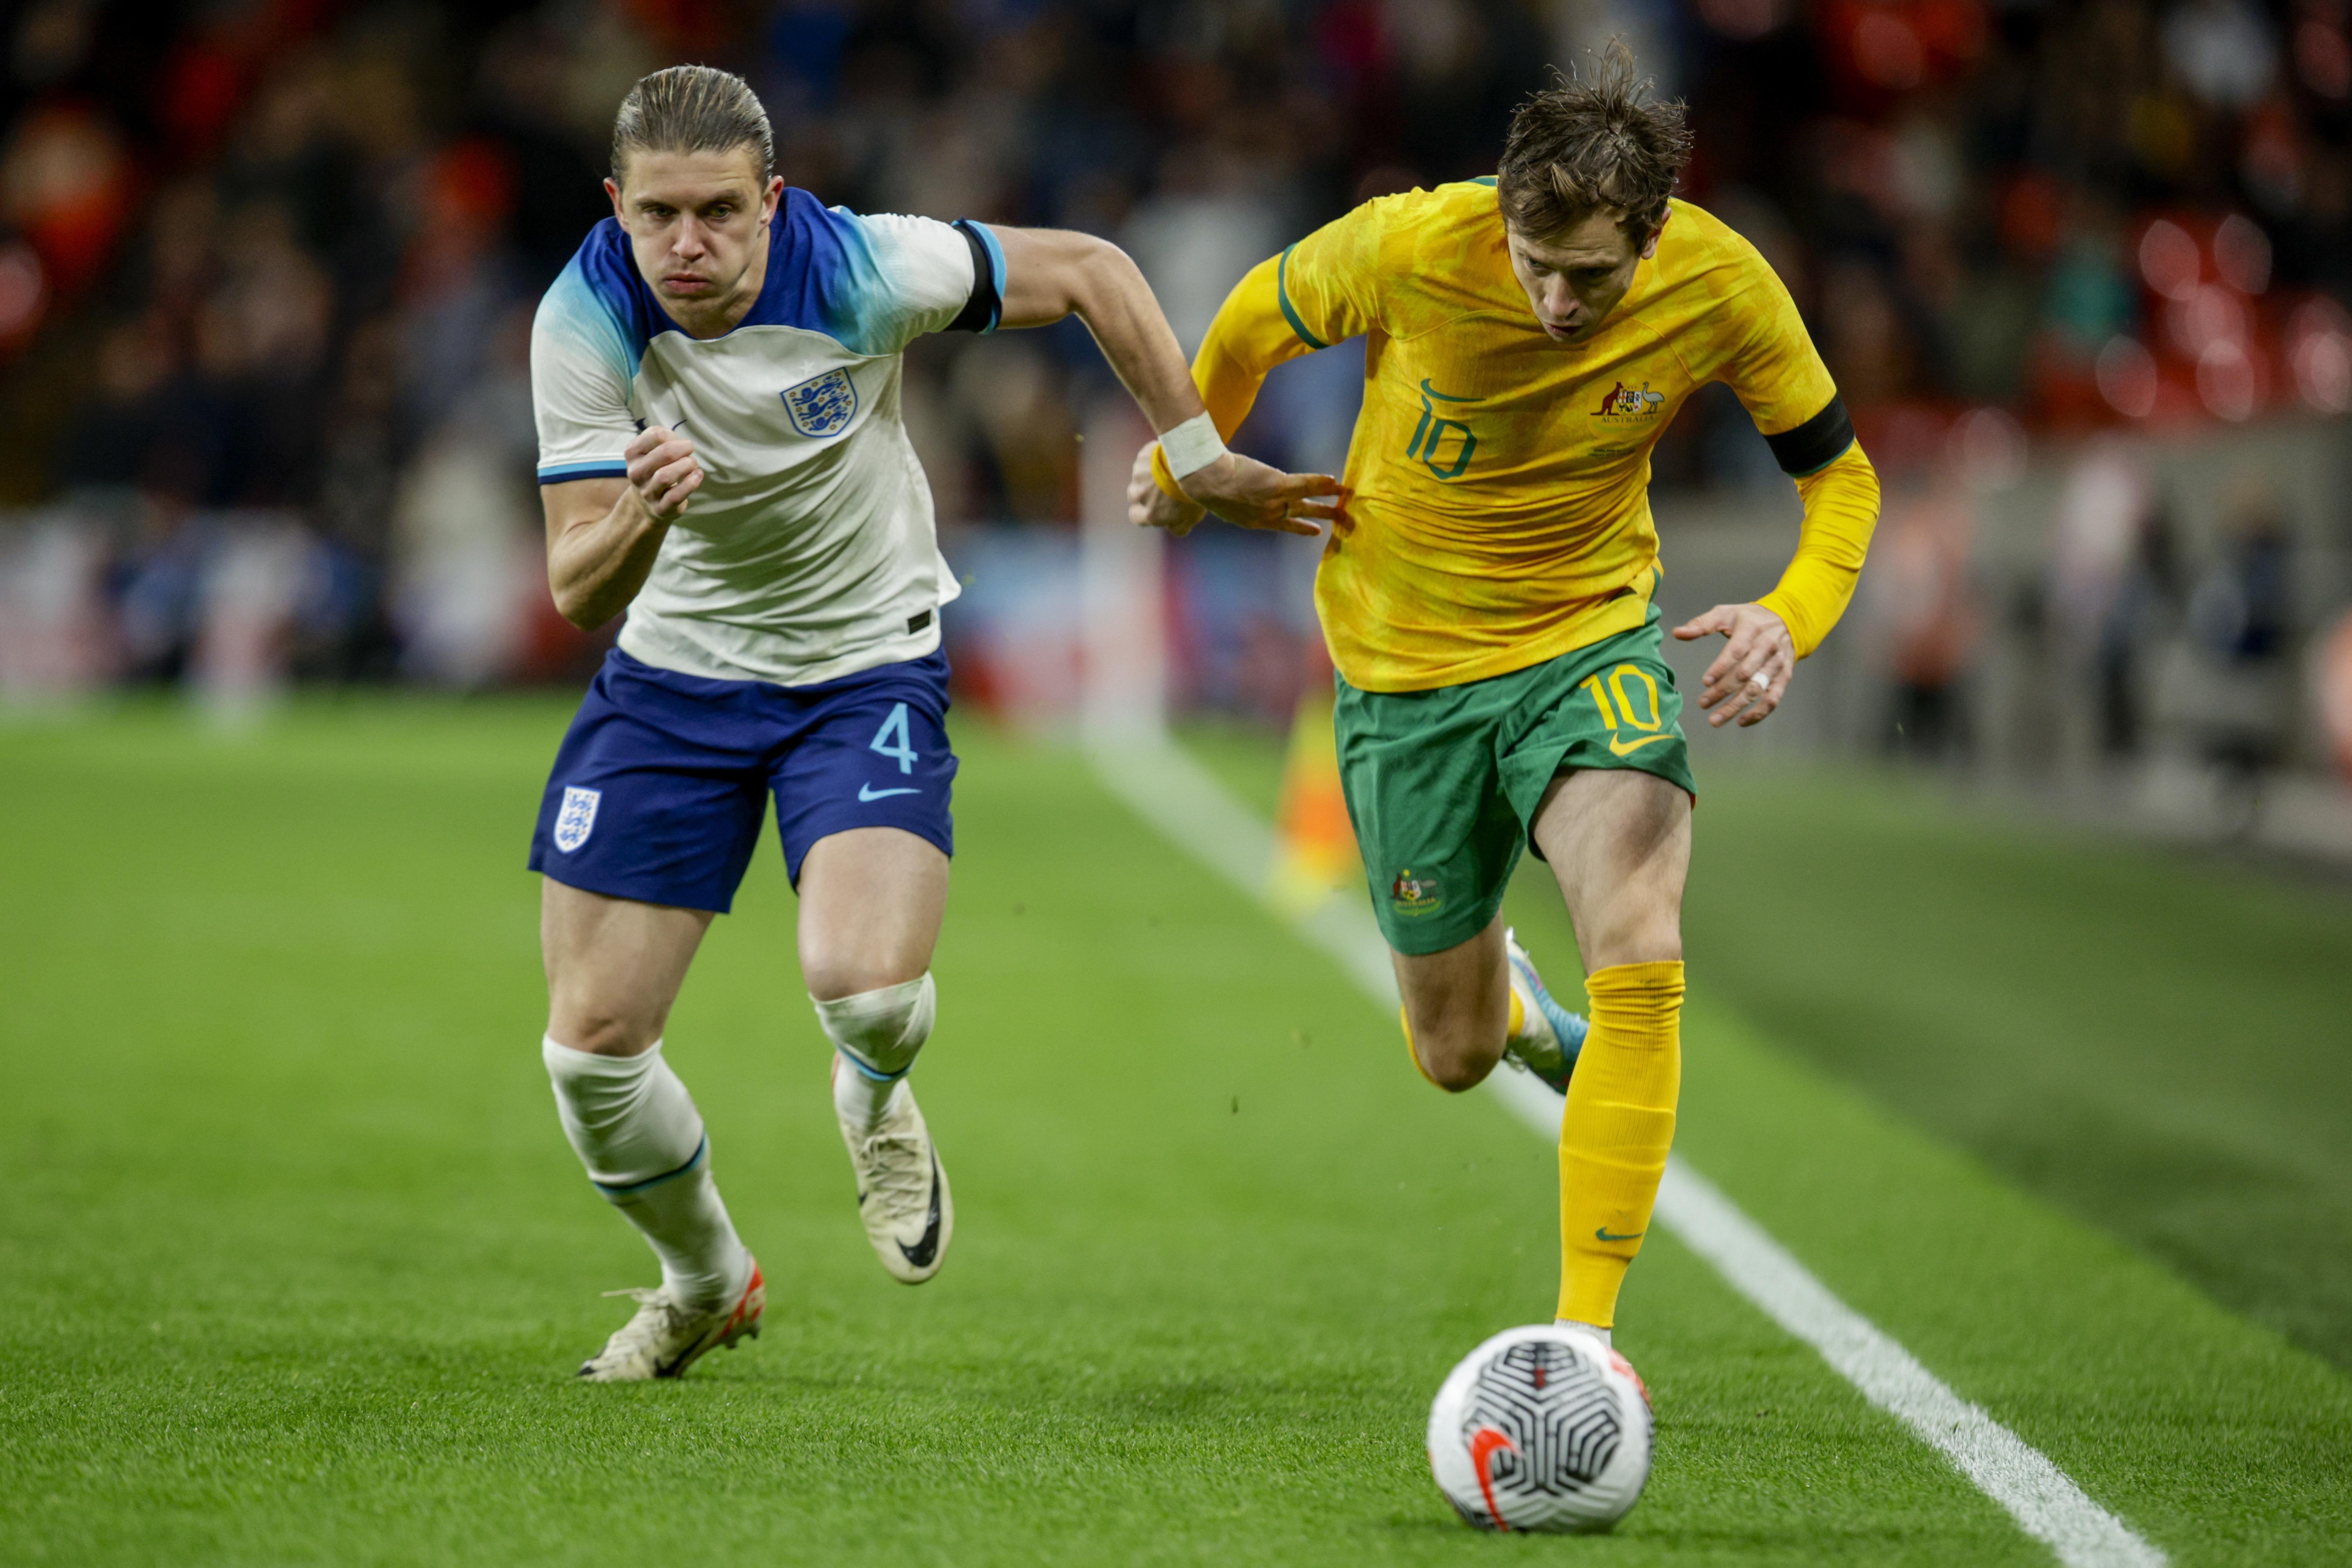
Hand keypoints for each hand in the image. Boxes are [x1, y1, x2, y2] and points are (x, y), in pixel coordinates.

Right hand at [626, 425, 702, 520]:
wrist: (645, 503)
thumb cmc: (653, 469)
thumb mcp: (649, 451)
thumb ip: (662, 439)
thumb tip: (679, 442)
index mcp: (633, 454)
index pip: (655, 435)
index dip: (670, 434)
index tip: (674, 440)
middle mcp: (636, 473)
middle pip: (664, 454)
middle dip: (683, 448)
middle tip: (689, 448)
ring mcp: (648, 492)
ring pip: (667, 476)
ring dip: (687, 465)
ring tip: (692, 463)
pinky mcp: (661, 508)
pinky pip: (676, 496)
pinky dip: (690, 484)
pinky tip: (697, 475)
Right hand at [1128, 442, 1206, 534]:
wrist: (1193, 468)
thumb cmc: (1193, 495)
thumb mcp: (1190, 519)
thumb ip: (1178, 528)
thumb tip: (1172, 528)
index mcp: (1149, 514)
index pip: (1136, 517)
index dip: (1143, 511)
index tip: (1154, 505)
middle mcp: (1139, 495)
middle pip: (1134, 495)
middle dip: (1144, 491)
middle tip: (1162, 486)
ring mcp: (1139, 475)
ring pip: (1139, 476)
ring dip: (1148, 474)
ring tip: (1167, 471)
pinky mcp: (1143, 457)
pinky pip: (1145, 459)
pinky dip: (1154, 458)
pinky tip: (1168, 458)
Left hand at [1178, 450, 1340, 536]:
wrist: (1206, 481)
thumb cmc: (1208, 487)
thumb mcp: (1221, 501)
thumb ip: (1235, 502)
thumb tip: (1230, 499)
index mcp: (1256, 520)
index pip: (1284, 524)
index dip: (1301, 528)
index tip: (1316, 532)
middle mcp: (1269, 514)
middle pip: (1301, 515)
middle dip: (1322, 517)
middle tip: (1342, 521)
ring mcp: (1274, 501)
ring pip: (1306, 501)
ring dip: (1328, 499)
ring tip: (1345, 497)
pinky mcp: (1278, 486)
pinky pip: (1305, 484)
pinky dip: (1320, 483)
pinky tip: (1335, 481)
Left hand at [1672, 602, 1793, 726]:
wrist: (1787, 619)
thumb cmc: (1749, 618)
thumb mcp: (1726, 613)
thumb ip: (1701, 624)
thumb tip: (1677, 633)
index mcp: (1751, 630)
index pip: (1736, 651)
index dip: (1721, 668)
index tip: (1705, 681)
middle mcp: (1767, 648)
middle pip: (1744, 674)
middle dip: (1722, 691)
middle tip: (1702, 704)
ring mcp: (1776, 664)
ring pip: (1757, 689)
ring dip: (1736, 707)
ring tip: (1715, 720)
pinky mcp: (1783, 677)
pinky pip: (1773, 698)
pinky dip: (1759, 713)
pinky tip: (1741, 721)